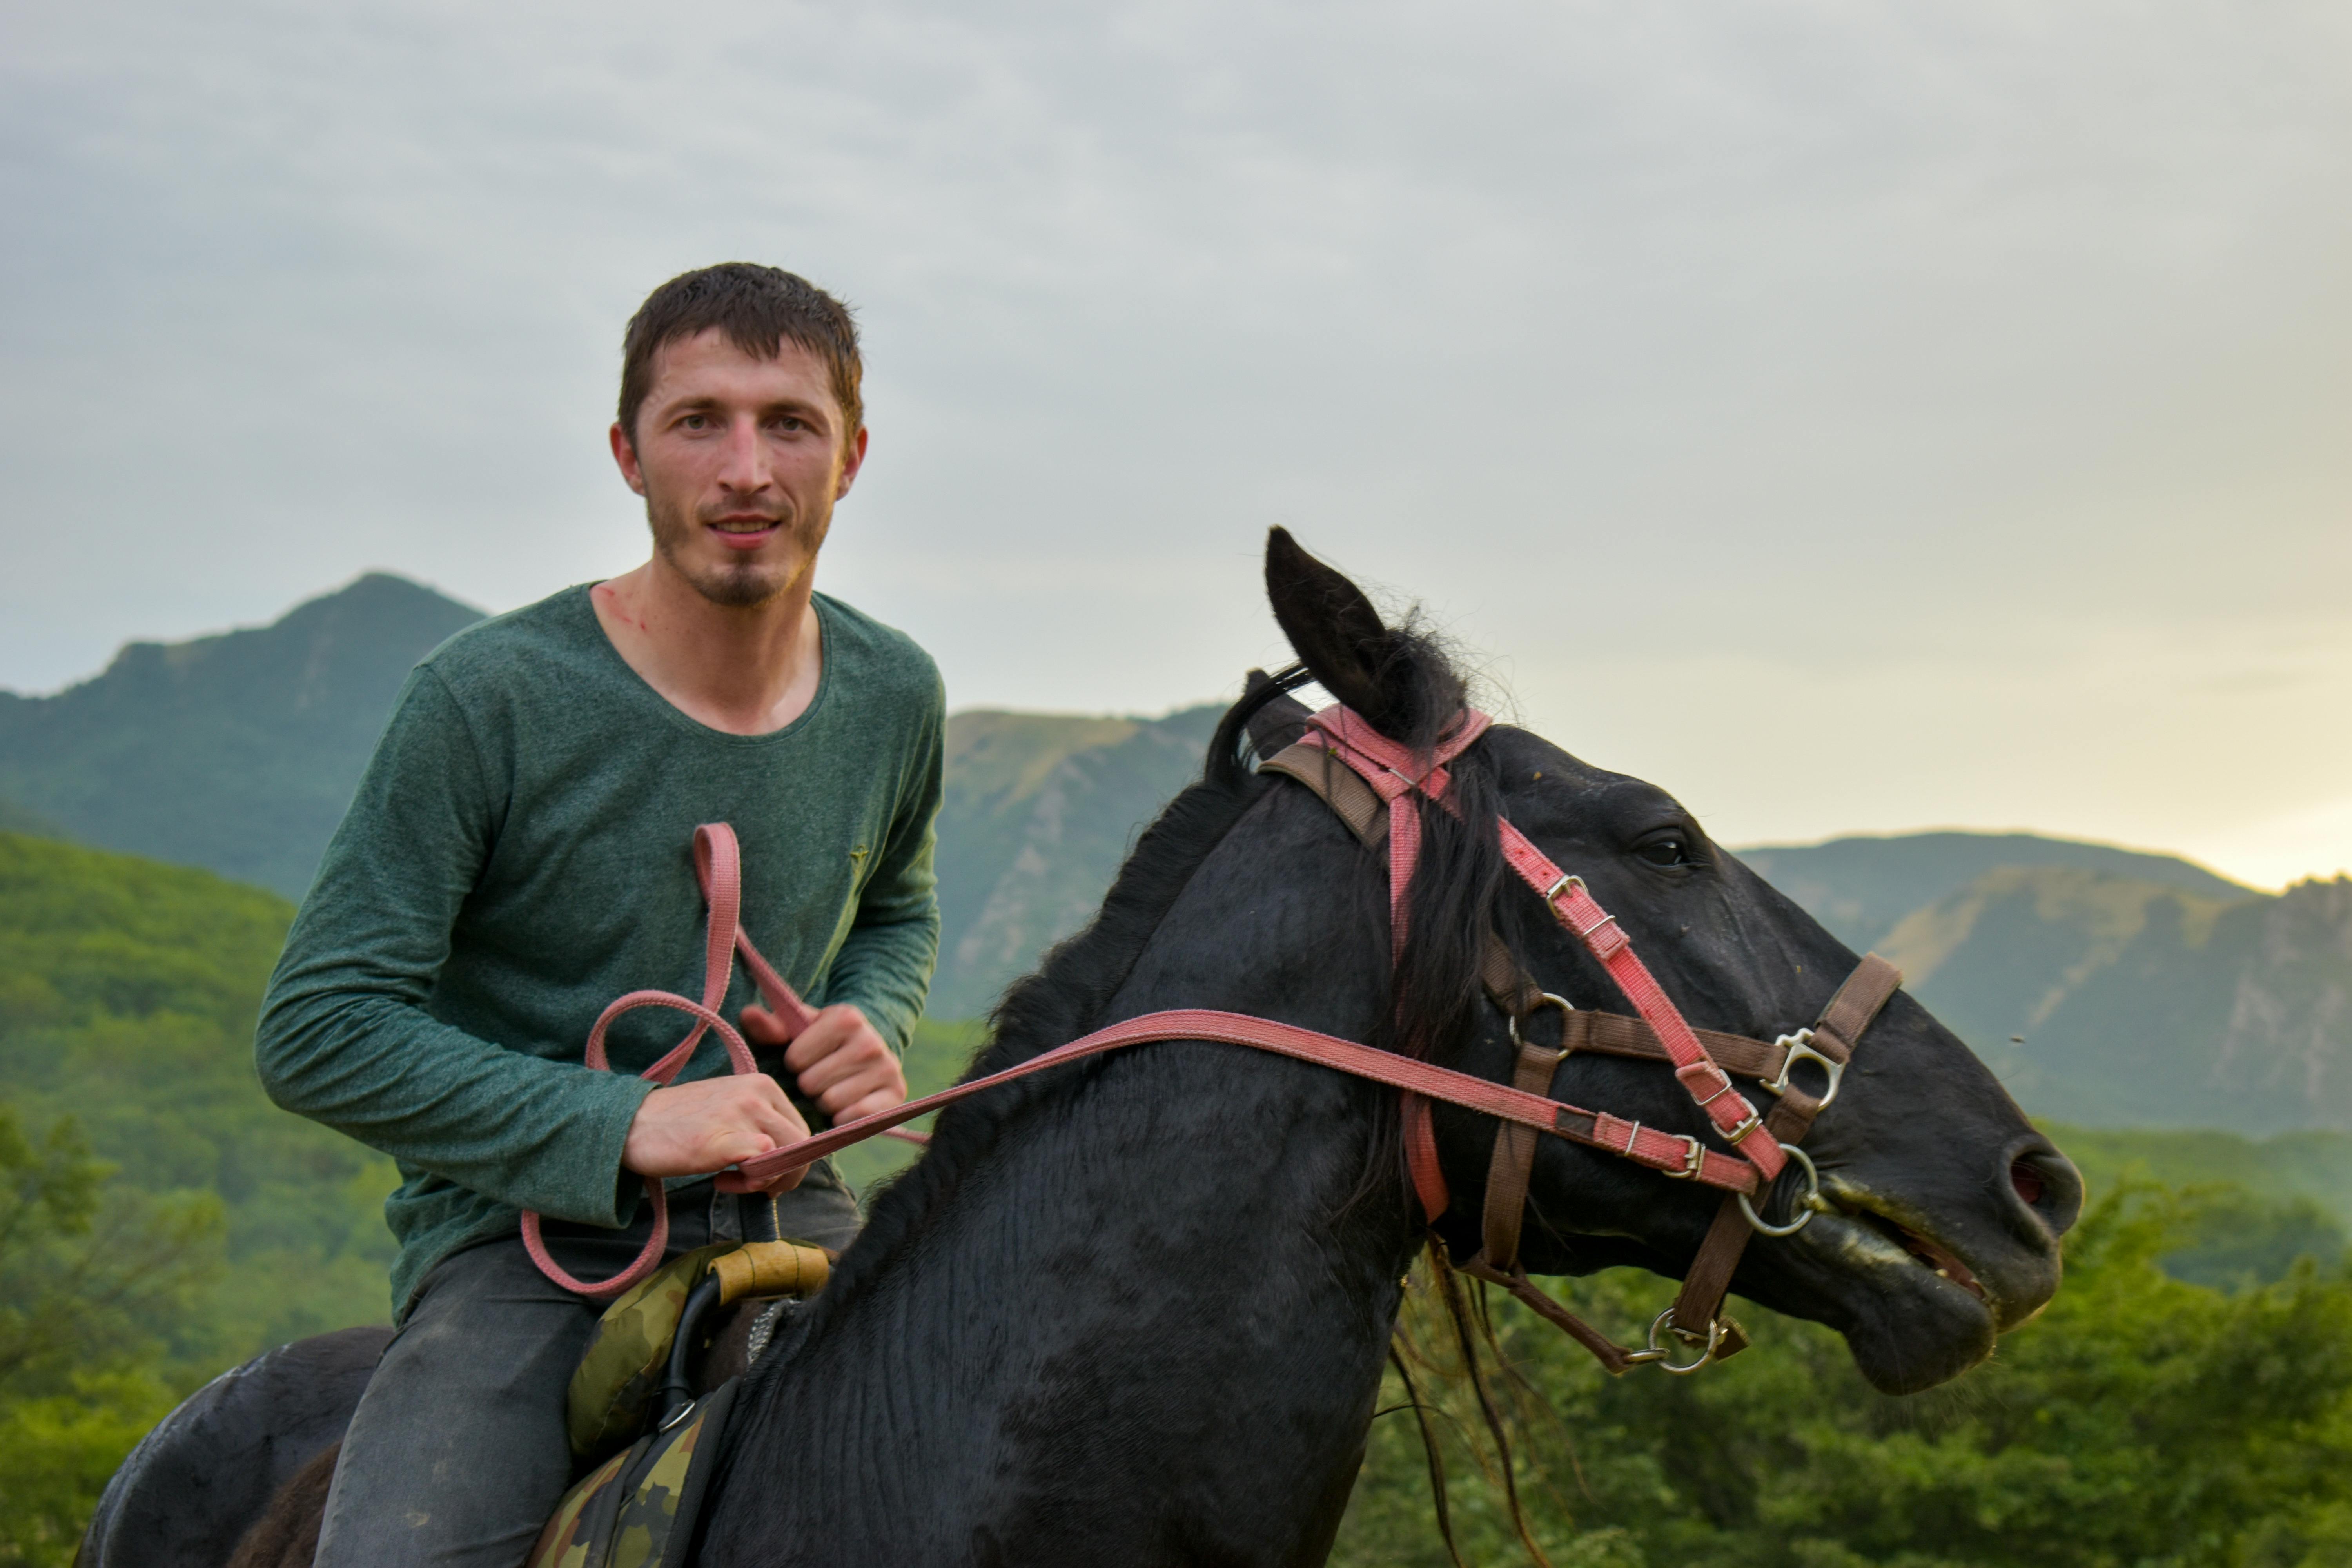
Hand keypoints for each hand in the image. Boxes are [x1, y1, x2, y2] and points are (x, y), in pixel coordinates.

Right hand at [623, 1075, 808, 1195]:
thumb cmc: (683, 1123)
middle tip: (750, 1184)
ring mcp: (739, 1114)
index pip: (803, 1131)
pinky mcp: (719, 1139)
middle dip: (783, 1176)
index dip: (790, 1161)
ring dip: (764, 1181)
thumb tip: (790, 1160)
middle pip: (801, 1146)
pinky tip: (720, 1181)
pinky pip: (759, 1162)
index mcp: (763, 1084)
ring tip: (730, 1180)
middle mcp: (757, 1094)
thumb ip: (763, 1127)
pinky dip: (748, 1182)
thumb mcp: (732, 1110)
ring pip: (785, 1157)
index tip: (762, 1172)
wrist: (632, 1124)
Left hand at [741, 1003, 906, 1123]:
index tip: (807, 1057)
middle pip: (811, 1083)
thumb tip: (748, 1014)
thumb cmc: (822, 1043)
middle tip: (822, 1077)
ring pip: (830, 1102)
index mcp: (845, 1017)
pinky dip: (844, 1117)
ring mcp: (887, 1069)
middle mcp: (871, 1041)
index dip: (794, 1063)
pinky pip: (853, 1118)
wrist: (867, 1054)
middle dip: (809, 1084)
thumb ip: (769, 1026)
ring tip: (834, 1088)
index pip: (795, 1058)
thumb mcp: (798, 1030)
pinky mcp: (895, 1096)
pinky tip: (848, 1104)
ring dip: (825, 1102)